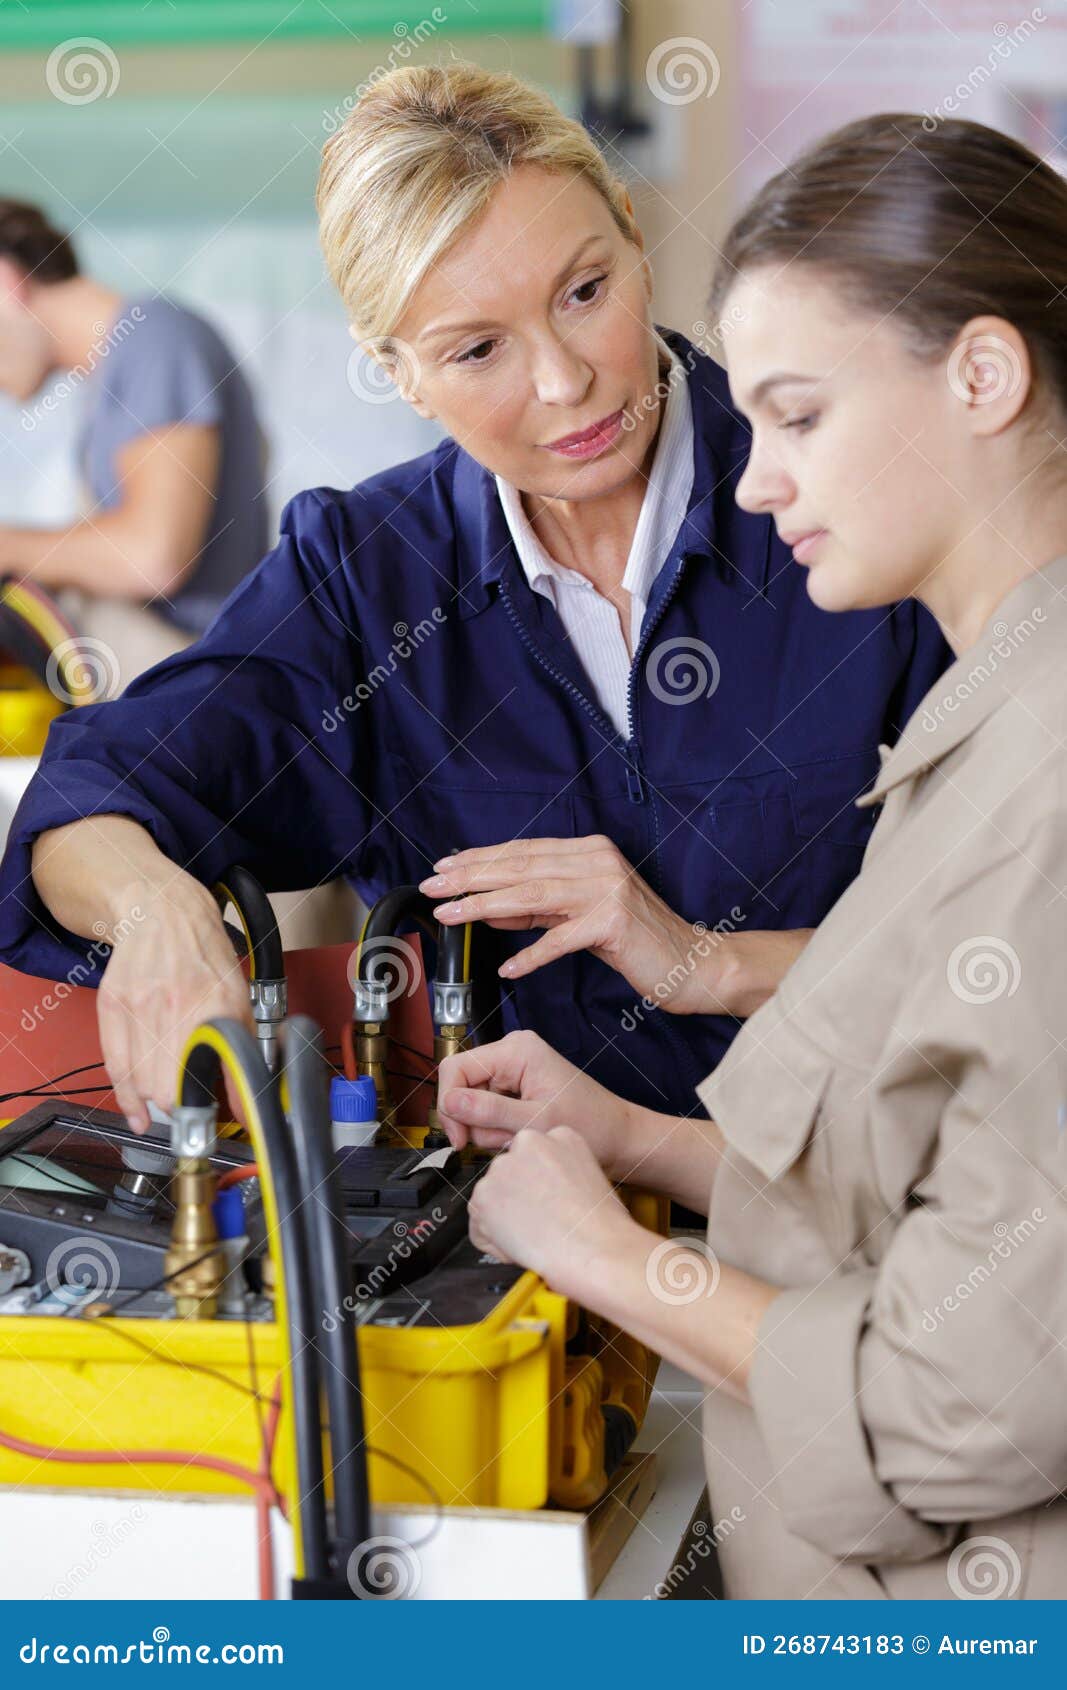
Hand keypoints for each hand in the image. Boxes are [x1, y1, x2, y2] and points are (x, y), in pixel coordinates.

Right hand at [96, 875, 253, 1133]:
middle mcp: (173, 1006)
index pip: (206, 1075)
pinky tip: (138, 1113)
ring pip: (142, 1084)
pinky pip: (115, 1067)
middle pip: (168, 1088)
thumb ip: (246, 1051)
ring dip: (158, 1102)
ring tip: (172, 1098)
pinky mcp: (111, 1007)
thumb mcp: (240, 999)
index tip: (216, 1117)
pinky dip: (127, 1099)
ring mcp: (137, 1007)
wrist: (165, 913)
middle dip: (183, 1106)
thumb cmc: (205, 956)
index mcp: (212, 1005)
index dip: (210, 1106)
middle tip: (193, 1103)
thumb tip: (248, 1103)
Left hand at [421, 835, 716, 1011]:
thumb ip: (538, 909)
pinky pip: (561, 939)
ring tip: (453, 916)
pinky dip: (532, 955)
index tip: (443, 869)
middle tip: (434, 888)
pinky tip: (508, 968)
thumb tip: (488, 907)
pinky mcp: (614, 920)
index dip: (480, 860)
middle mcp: (597, 861)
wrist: (692, 962)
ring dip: (486, 907)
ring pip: (533, 896)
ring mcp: (608, 888)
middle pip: (521, 868)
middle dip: (471, 878)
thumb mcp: (580, 916)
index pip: (523, 852)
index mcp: (589, 852)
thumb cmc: (637, 941)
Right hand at [437, 1028, 636, 1176]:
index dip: (449, 1103)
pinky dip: (497, 1129)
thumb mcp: (535, 1121)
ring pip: (472, 1103)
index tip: (458, 1137)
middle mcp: (512, 1054)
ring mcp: (513, 1071)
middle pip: (462, 1087)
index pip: (455, 1068)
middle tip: (502, 1139)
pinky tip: (519, 1135)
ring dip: (488, 1129)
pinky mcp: (515, 1089)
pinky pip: (487, 1110)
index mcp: (516, 1050)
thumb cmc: (592, 1125)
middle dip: (475, 1120)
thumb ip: (489, 1111)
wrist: (618, 1138)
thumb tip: (450, 1102)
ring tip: (519, 1136)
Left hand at [468, 1126, 635, 1296]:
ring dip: (503, 1219)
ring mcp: (503, 1167)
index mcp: (561, 1135)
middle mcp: (528, 1143)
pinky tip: (521, 1245)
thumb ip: (562, 1175)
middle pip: (510, 1173)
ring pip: (491, 1198)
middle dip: (517, 1198)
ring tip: (535, 1235)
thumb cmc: (601, 1223)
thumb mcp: (592, 1179)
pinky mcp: (483, 1195)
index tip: (548, 1199)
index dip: (539, 1185)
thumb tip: (546, 1191)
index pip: (534, 1156)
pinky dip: (493, 1242)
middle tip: (540, 1221)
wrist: (592, 1248)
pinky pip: (478, 1227)